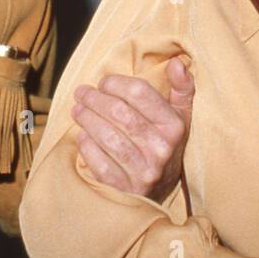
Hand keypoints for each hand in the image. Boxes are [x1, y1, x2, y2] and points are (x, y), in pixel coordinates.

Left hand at [73, 56, 194, 202]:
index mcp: (174, 127)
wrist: (159, 194)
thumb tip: (176, 63)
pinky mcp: (126, 190)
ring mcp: (144, 172)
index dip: (116, 83)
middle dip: (95, 99)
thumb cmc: (166, 145)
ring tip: (77, 110)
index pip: (140, 93)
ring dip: (87, 119)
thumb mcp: (180, 118)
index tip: (103, 83)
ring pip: (108, 137)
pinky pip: (100, 164)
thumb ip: (181, 89)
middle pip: (120, 113)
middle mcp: (162, 150)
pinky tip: (82, 136)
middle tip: (81, 93)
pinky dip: (87, 147)